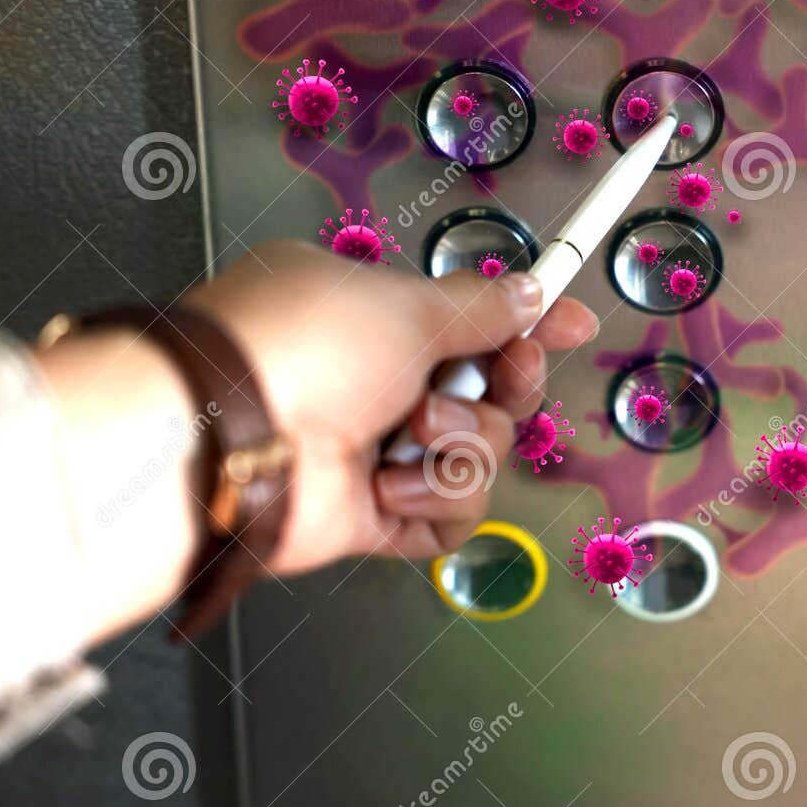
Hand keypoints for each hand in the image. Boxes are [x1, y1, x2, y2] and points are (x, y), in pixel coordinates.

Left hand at [186, 240, 597, 570]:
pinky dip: (436, 498)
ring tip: (412, 434)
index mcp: (372, 317)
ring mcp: (377, 452)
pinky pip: (453, 513)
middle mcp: (376, 383)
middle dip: (508, 385)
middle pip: (491, 390)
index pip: (469, 320)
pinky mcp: (377, 516)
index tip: (575, 322)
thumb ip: (483, 307)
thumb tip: (534, 289)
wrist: (230, 441)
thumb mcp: (407, 305)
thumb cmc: (307, 347)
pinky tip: (394, 485)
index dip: (527, 324)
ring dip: (462, 441)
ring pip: (481, 452)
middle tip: (503, 377)